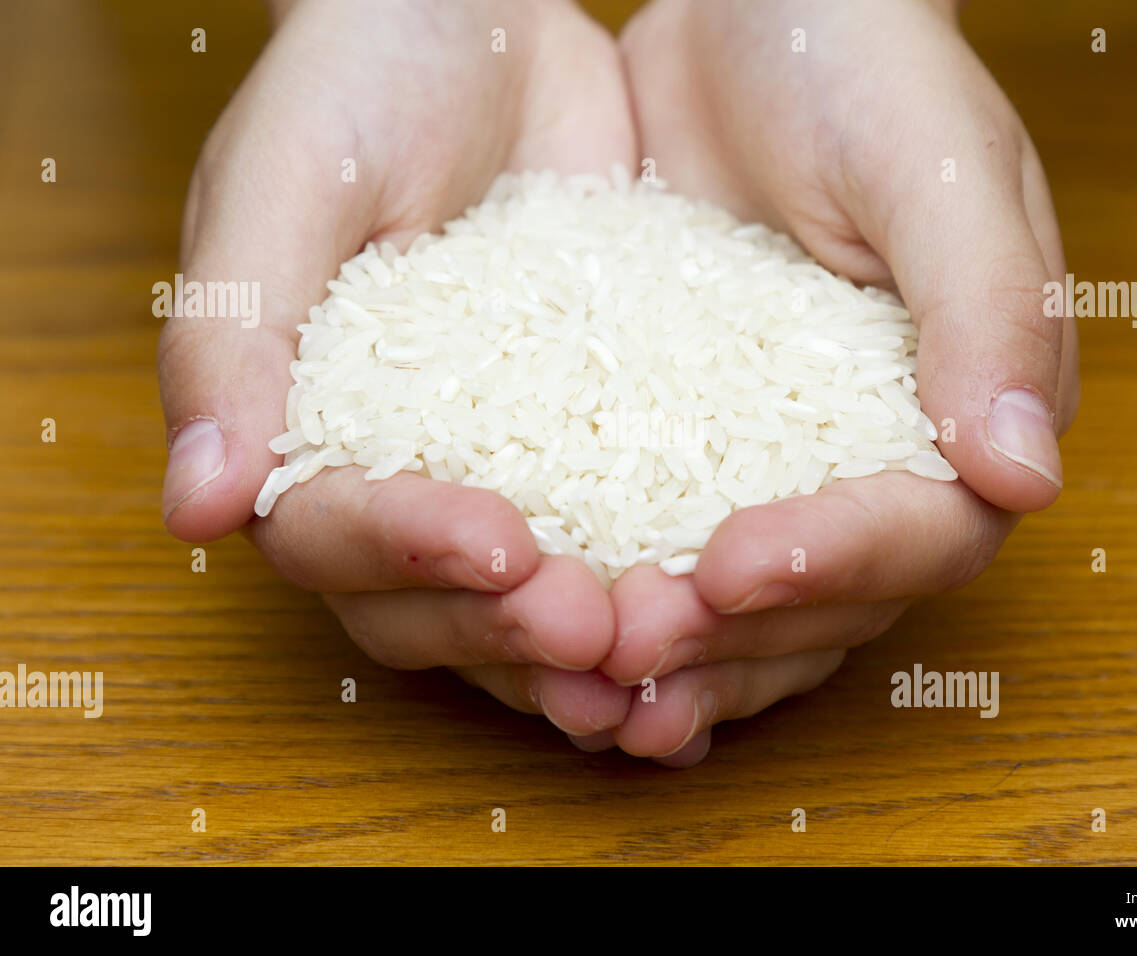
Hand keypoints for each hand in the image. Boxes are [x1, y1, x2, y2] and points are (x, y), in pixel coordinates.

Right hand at [158, 0, 636, 735]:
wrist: (481, 17)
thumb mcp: (284, 187)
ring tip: (663, 653)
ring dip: (590, 643)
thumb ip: (235, 341)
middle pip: (432, 605)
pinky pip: (627, 527)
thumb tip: (195, 505)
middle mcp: (397, 471)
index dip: (408, 554)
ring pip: (529, 600)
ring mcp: (503, 466)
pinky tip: (722, 604)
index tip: (498, 540)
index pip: (331, 538)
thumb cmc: (358, 82)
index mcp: (301, 430)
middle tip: (598, 631)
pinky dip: (660, 576)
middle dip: (508, 629)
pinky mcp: (597, 441)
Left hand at [593, 0, 1079, 764]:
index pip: (926, 531)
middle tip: (626, 648)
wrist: (750, 13)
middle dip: (732, 637)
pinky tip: (552, 635)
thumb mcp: (935, 162)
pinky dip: (614, 598)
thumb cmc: (860, 65)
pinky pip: (658, 546)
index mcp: (968, 402)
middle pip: (829, 602)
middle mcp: (879, 455)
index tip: (732, 564)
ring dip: (670, 656)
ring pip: (745, 607)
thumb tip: (1024, 476)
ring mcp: (779, 462)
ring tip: (583, 690)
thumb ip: (988, 309)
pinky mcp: (687, 446)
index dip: (838, 565)